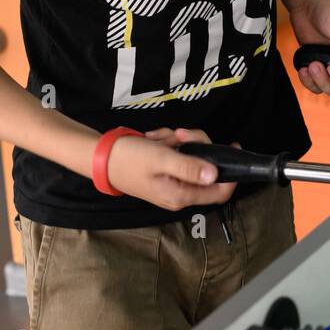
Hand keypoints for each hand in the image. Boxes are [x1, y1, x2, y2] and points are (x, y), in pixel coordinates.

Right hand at [106, 128, 238, 210]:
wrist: (98, 155)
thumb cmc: (128, 158)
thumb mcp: (161, 159)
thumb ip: (190, 167)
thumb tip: (215, 174)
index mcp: (180, 195)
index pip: (219, 193)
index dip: (230, 174)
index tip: (231, 149)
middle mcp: (179, 193)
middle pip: (206, 168)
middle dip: (196, 144)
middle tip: (180, 134)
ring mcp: (173, 182)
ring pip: (192, 156)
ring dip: (179, 141)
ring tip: (161, 137)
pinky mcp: (166, 171)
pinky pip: (178, 154)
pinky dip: (170, 143)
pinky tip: (156, 139)